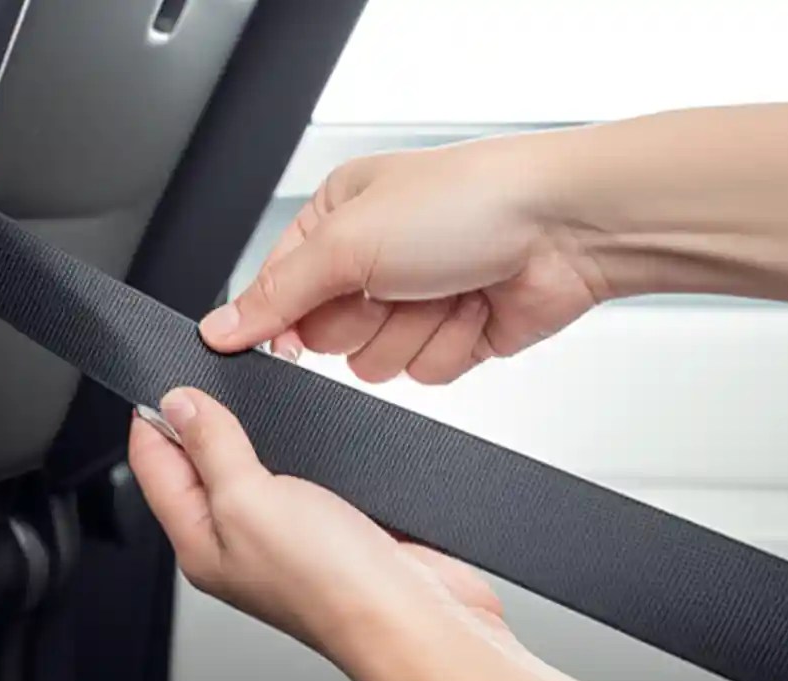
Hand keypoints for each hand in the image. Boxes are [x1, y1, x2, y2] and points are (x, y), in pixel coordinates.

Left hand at [129, 389, 648, 680]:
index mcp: (198, 540)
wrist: (412, 618)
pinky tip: (303, 424)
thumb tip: (178, 404)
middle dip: (201, 414)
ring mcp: (281, 532)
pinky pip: (297, 472)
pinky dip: (297, 442)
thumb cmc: (330, 585)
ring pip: (250, 462)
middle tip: (210, 369)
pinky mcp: (327, 524)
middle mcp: (234, 539)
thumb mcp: (249, 500)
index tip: (164, 371)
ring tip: (253, 387)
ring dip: (251, 425)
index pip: (151, 464)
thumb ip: (211, 447)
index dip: (151, 413)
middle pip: (197, 462)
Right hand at [199, 136, 610, 383]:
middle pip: (324, 336)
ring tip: (445, 286)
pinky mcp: (452, 335)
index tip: (289, 333)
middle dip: (363, 317)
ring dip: (412, 331)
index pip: (277, 290)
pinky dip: (450, 344)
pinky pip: (424, 373)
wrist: (567, 226)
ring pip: (373, 364)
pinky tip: (474, 303)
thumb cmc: (469, 201)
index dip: (282, 317)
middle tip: (394, 281)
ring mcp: (413, 300)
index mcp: (335, 219)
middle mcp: (371, 259)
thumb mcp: (348, 239)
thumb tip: (220, 327)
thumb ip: (276, 293)